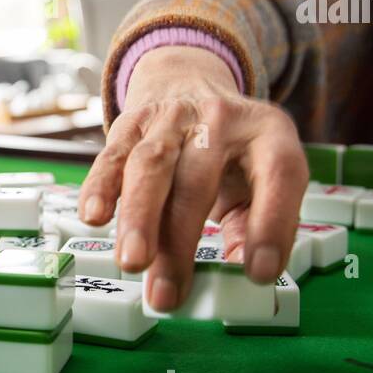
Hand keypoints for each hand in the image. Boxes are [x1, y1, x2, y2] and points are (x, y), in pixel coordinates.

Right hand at [78, 46, 307, 311]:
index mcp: (268, 132)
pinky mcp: (130, 122)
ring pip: (150, 166)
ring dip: (139, 218)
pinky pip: (112, 155)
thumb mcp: (259, 176)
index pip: (278, 174)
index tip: (259, 273)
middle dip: (179, 240)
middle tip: (167, 293)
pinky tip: (94, 216)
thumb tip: (241, 271)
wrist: (189, 79)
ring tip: (132, 262)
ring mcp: (171, 118)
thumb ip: (255, 222)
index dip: (272, 225)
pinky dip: (100, 187)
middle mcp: (220, 119)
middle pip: (198, 179)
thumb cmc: (230, 149)